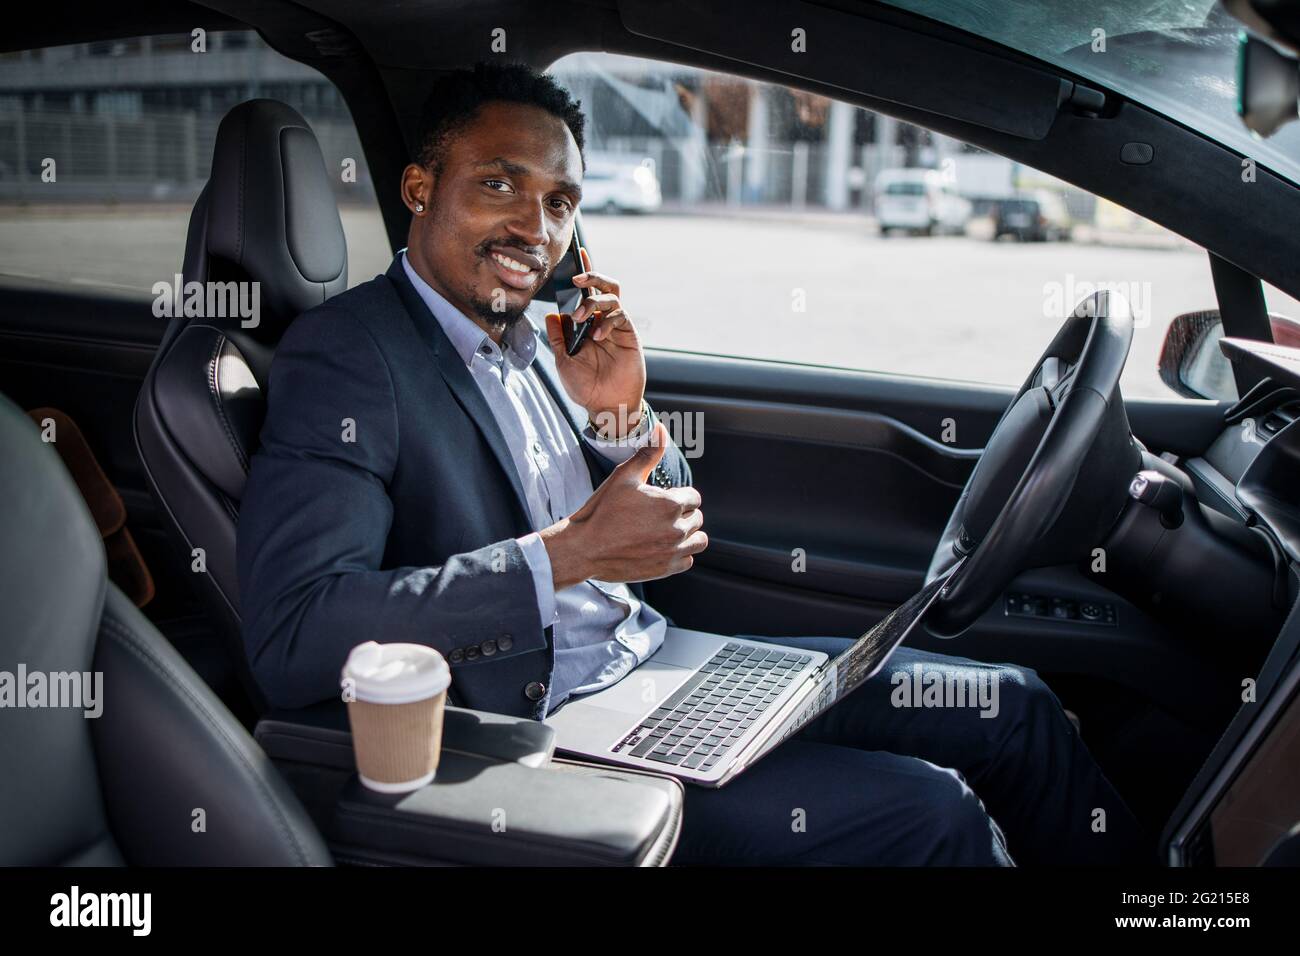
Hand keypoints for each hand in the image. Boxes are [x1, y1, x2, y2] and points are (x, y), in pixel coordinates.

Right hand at [540, 423, 705, 586]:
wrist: (584, 548)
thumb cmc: (602, 511)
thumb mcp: (624, 476)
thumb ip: (648, 453)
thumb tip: (660, 428)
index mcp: (671, 505)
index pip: (693, 497)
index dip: (678, 496)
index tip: (660, 500)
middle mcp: (677, 529)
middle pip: (697, 517)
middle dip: (682, 514)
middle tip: (657, 515)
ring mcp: (672, 551)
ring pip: (698, 540)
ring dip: (687, 534)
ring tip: (667, 531)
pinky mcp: (666, 569)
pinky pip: (688, 560)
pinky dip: (680, 554)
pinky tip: (663, 547)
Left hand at [543, 248, 645, 436]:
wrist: (606, 405)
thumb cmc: (585, 386)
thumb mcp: (563, 360)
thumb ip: (558, 337)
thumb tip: (552, 315)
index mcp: (585, 324)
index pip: (584, 293)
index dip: (584, 273)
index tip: (579, 253)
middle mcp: (602, 321)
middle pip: (604, 286)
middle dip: (592, 276)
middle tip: (577, 278)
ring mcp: (617, 327)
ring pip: (612, 296)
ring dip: (594, 301)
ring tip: (581, 317)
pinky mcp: (629, 336)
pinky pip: (620, 316)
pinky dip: (607, 321)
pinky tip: (597, 335)